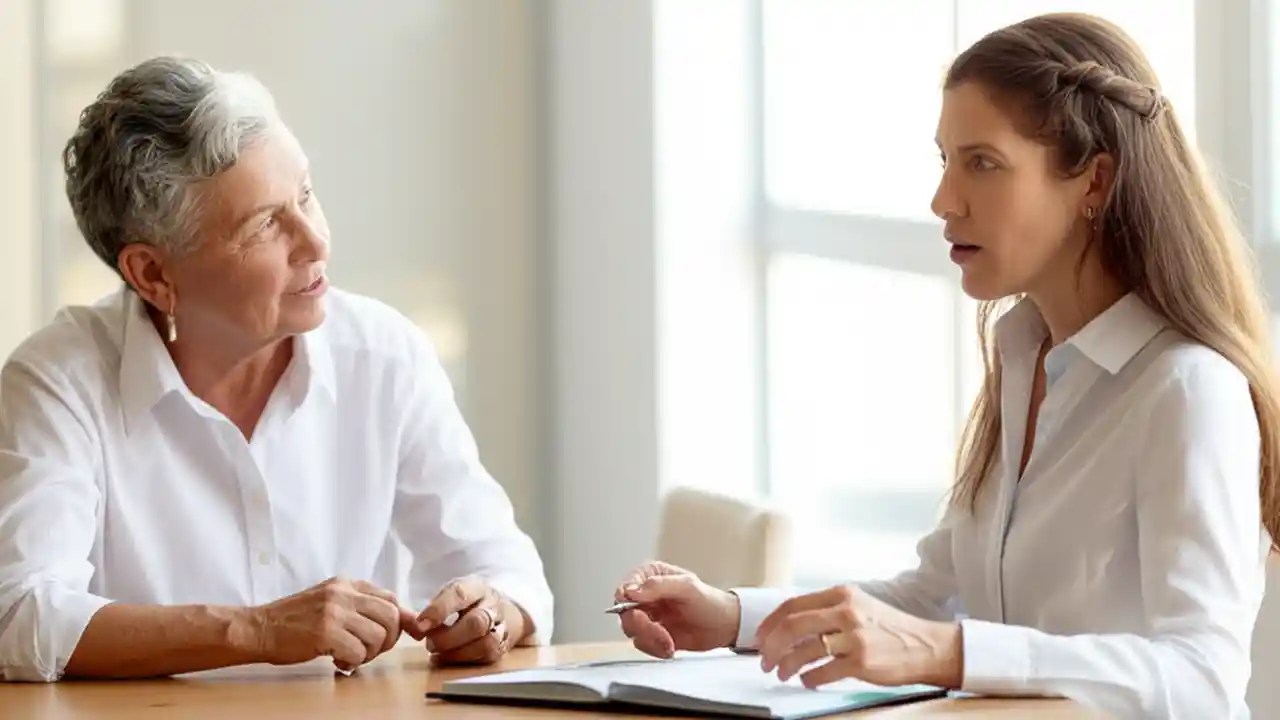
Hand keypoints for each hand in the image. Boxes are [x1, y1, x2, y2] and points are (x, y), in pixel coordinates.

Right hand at [246, 577, 415, 670]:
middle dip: (388, 640)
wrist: (259, 628)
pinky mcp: (325, 631)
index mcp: (347, 584)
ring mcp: (334, 610)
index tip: (396, 637)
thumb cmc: (295, 621)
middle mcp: (344, 593)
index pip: (391, 599)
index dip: (400, 621)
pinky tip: (337, 660)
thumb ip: (361, 608)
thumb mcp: (331, 603)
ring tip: (350, 655)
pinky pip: (359, 651)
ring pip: (378, 636)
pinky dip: (353, 661)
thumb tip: (402, 621)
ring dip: (369, 654)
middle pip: (391, 616)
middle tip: (370, 651)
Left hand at [413, 575, 527, 664]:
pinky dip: (464, 660)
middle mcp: (493, 605)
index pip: (460, 594)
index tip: (421, 625)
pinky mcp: (503, 647)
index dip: (439, 610)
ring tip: (438, 653)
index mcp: (476, 587)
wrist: (506, 611)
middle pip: (477, 622)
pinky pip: (487, 656)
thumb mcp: (453, 594)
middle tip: (430, 643)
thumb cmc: (470, 603)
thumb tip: (414, 627)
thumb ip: (434, 607)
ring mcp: (502, 627)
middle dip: (449, 637)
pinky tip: (448, 658)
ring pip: (486, 643)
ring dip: (457, 652)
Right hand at [613, 561, 740, 658]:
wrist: (724, 627)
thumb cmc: (710, 601)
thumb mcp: (687, 587)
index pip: (626, 586)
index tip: (638, 610)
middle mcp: (645, 596)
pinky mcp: (651, 635)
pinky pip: (641, 645)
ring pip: (631, 631)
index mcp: (651, 577)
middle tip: (659, 632)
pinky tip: (670, 646)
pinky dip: (655, 649)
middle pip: (624, 612)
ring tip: (669, 641)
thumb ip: (658, 586)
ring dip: (650, 639)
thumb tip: (631, 590)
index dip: (625, 599)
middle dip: (642, 626)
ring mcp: (647, 616)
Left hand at [756, 585, 962, 688]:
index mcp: (841, 594)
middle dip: (771, 646)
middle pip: (792, 626)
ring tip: (782, 673)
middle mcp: (846, 611)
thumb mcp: (858, 606)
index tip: (760, 637)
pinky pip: (822, 672)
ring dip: (785, 665)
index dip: (769, 623)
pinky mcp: (862, 662)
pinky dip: (809, 678)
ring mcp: (854, 636)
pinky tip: (807, 680)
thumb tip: (789, 624)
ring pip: (803, 650)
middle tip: (765, 660)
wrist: (926, 646)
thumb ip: (827, 610)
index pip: (792, 605)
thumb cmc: (889, 628)